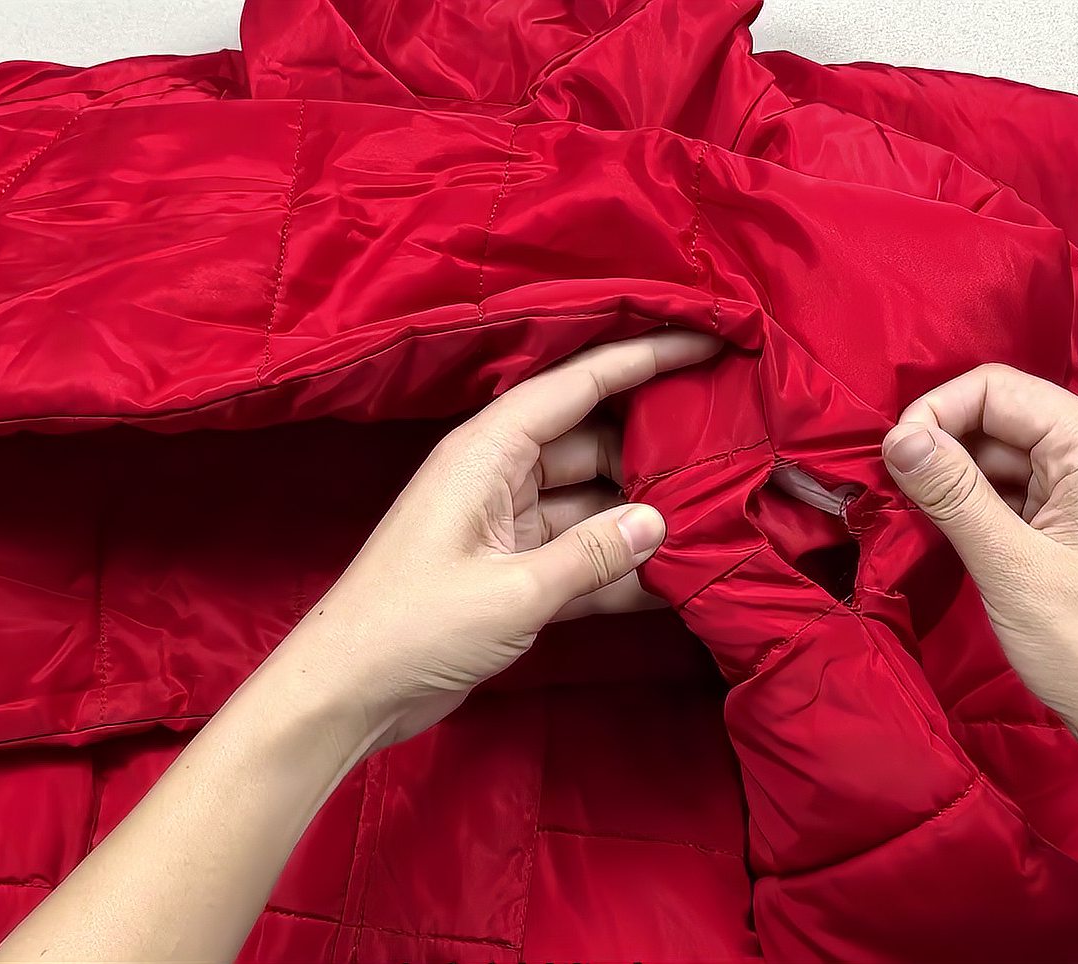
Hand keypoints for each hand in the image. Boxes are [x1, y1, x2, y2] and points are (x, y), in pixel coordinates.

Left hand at [289, 330, 720, 747]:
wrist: (347, 693)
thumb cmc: (411, 627)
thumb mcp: (512, 592)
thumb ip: (592, 555)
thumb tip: (660, 522)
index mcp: (487, 452)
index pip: (577, 384)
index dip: (643, 357)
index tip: (707, 340)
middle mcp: (499, 476)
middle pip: (594, 441)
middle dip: (656, 445)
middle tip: (731, 450)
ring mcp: (507, 525)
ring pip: (594, 501)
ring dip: (645, 513)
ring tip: (719, 516)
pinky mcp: (513, 573)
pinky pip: (580, 554)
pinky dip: (619, 566)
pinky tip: (675, 578)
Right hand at [881, 363, 1077, 758]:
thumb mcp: (1011, 566)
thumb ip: (953, 493)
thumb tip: (898, 437)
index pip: (1001, 389)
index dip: (938, 413)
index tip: (892, 461)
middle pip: (1004, 419)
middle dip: (944, 448)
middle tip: (896, 497)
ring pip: (1007, 460)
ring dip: (958, 483)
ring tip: (918, 523)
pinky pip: (1021, 496)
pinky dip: (981, 510)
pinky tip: (952, 539)